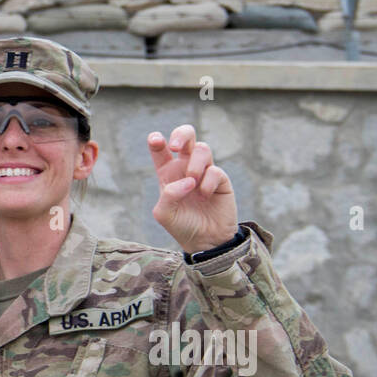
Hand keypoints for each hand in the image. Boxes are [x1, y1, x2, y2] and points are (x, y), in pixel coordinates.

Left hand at [147, 124, 237, 253]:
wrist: (206, 241)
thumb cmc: (182, 226)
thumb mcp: (165, 214)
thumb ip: (168, 195)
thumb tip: (188, 181)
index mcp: (168, 173)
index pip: (160, 149)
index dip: (156, 140)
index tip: (155, 140)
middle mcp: (185, 167)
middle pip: (186, 135)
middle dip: (181, 134)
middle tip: (175, 147)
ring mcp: (204, 171)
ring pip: (202, 148)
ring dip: (195, 163)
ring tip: (192, 181)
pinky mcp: (221, 179)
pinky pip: (215, 170)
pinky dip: (208, 181)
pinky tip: (205, 195)